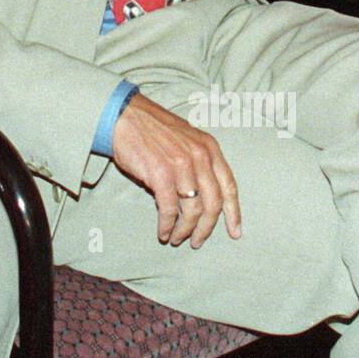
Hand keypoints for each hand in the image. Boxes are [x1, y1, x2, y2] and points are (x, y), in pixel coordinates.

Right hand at [112, 93, 241, 247]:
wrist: (123, 116)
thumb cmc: (151, 128)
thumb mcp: (186, 138)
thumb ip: (198, 163)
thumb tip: (200, 197)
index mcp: (209, 148)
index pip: (229, 186)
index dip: (233, 213)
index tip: (234, 232)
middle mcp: (200, 156)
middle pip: (213, 203)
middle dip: (206, 228)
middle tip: (197, 241)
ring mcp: (181, 165)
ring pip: (193, 210)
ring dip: (185, 230)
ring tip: (177, 238)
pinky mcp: (161, 174)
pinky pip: (169, 209)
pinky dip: (167, 225)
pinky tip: (163, 232)